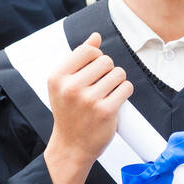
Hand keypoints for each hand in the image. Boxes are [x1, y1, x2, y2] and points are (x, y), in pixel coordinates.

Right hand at [46, 32, 132, 164]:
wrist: (71, 147)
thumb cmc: (69, 112)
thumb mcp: (65, 84)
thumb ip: (79, 58)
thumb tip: (96, 36)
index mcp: (57, 77)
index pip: (88, 50)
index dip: (96, 58)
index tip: (93, 71)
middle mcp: (71, 87)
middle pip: (106, 61)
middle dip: (107, 71)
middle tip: (100, 86)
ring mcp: (88, 100)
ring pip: (118, 73)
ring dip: (117, 82)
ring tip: (107, 93)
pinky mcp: (105, 111)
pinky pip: (126, 87)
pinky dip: (124, 92)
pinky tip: (115, 100)